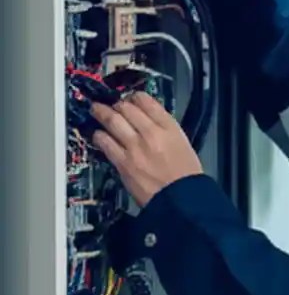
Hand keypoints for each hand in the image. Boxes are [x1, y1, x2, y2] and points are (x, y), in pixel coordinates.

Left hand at [90, 93, 203, 207]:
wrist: (181, 198)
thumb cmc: (185, 175)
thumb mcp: (182, 143)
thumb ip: (165, 130)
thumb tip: (147, 122)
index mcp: (169, 127)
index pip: (147, 101)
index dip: (134, 97)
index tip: (130, 98)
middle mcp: (151, 133)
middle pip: (126, 108)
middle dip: (116, 104)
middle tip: (110, 103)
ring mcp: (135, 147)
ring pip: (112, 121)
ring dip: (102, 114)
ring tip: (96, 110)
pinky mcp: (123, 162)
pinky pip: (105, 143)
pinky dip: (99, 136)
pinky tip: (97, 135)